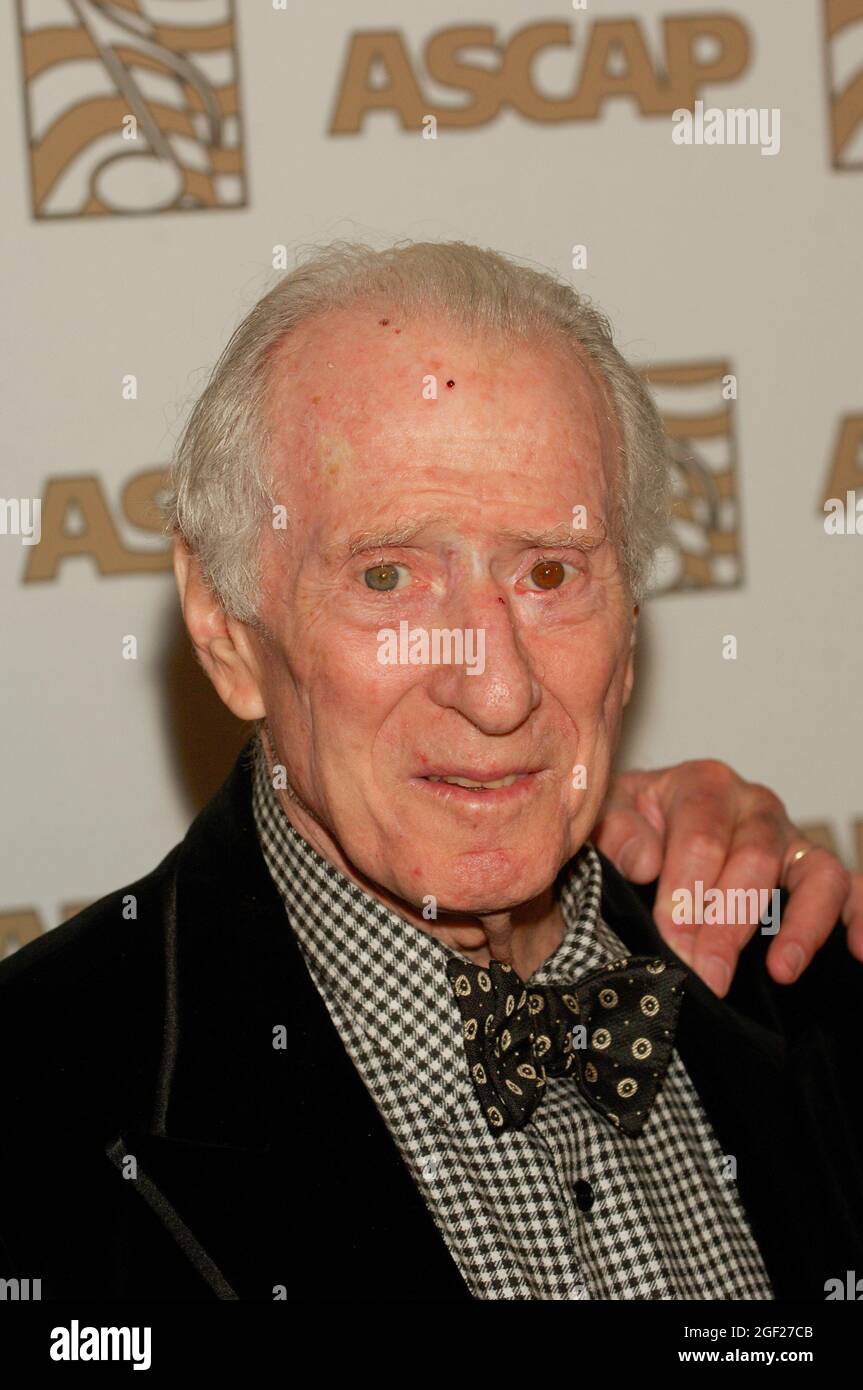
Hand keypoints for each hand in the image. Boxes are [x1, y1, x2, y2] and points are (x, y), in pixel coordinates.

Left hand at [594, 760, 861, 996]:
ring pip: (816, 872)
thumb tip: (646, 861)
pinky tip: (855, 950)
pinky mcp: (814, 872)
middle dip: (729, 923)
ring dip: (800, 924)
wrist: (642, 832)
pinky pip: (851, 890)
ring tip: (781, 969)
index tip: (672, 940)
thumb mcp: (606, 818)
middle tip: (708, 973)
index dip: (686, 893)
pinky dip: (860, 917)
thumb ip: (615, 831)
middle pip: (755, 859)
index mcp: (701, 784)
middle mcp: (754, 805)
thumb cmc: (627, 826)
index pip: (701, 839)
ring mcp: (790, 839)